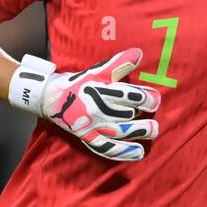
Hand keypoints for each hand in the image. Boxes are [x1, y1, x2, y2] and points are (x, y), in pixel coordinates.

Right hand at [8, 48, 159, 160]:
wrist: (50, 98)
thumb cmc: (78, 83)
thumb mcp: (98, 71)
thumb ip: (119, 63)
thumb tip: (139, 53)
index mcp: (101, 90)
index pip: (130, 95)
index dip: (147, 98)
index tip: (156, 100)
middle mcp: (98, 108)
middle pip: (127, 114)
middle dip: (144, 115)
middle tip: (156, 117)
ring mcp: (92, 125)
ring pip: (120, 131)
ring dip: (139, 133)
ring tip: (153, 131)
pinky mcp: (87, 137)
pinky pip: (107, 148)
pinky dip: (123, 152)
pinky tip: (138, 153)